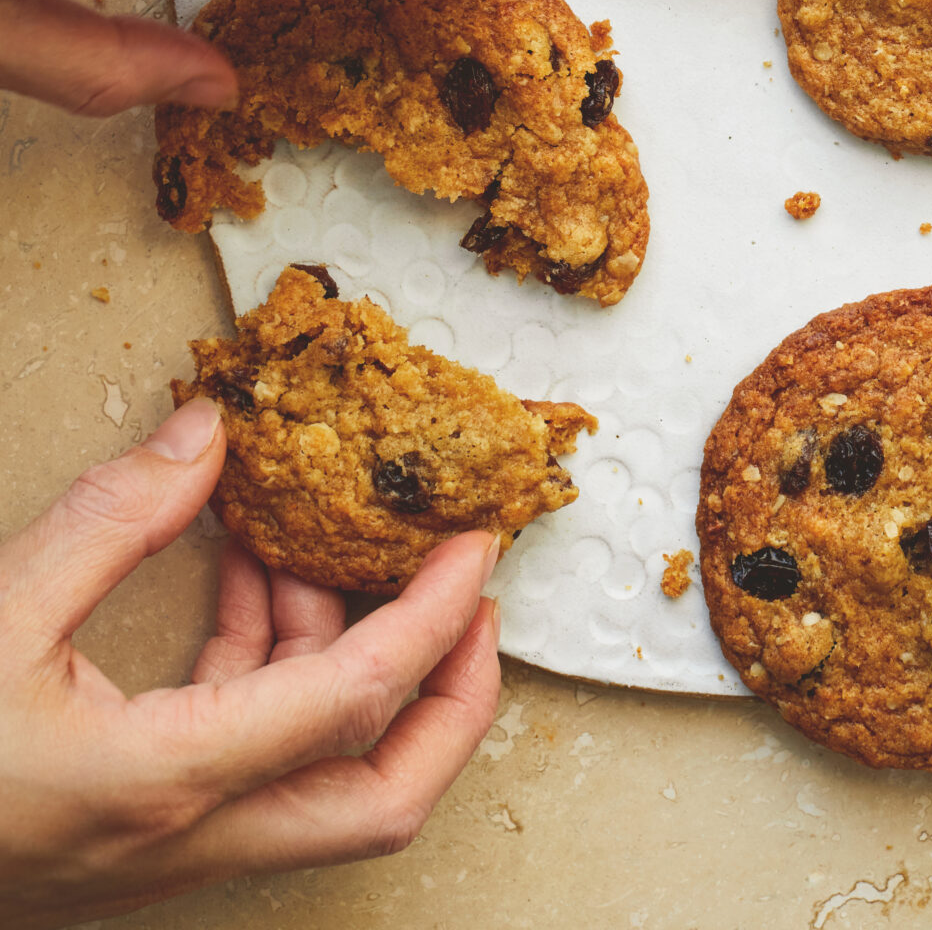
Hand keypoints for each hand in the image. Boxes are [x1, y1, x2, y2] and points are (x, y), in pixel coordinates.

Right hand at [0, 398, 502, 927]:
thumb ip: (109, 516)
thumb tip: (206, 432)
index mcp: (164, 782)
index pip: (355, 703)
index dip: (434, 620)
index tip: (476, 549)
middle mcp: (187, 833)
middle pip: (381, 797)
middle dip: (454, 698)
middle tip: (469, 597)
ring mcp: (165, 846)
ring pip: (317, 776)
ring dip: (346, 660)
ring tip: (319, 547)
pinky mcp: (139, 831)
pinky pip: (248, 755)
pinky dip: (273, 669)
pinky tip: (249, 584)